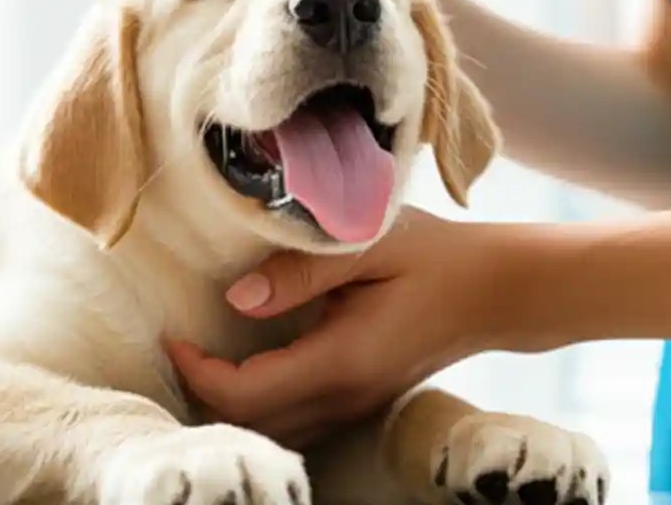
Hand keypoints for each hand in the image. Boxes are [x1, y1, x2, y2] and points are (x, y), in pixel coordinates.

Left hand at [166, 206, 521, 449]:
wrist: (498, 290)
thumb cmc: (435, 255)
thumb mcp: (369, 243)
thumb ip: (301, 270)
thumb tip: (236, 298)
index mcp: (341, 360)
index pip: (246, 392)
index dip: (198, 371)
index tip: (173, 335)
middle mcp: (344, 396)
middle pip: (251, 420)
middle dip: (203, 389)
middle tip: (177, 343)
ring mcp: (354, 405)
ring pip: (272, 427)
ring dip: (228, 402)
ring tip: (200, 356)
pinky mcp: (360, 400)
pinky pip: (294, 420)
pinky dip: (258, 404)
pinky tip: (245, 366)